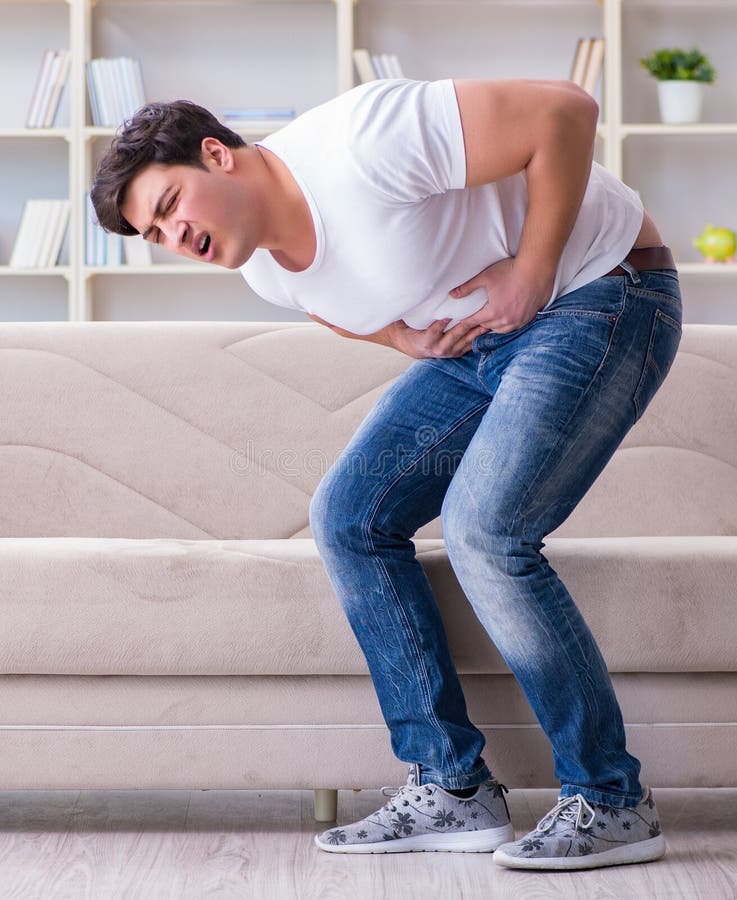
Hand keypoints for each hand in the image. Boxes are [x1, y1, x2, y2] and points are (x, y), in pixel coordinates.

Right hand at [307, 312, 487, 357]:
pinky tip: (491, 321)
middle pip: (453, 339)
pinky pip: (470, 340)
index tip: (449, 316)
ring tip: (489, 316)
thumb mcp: (367, 327)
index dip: (442, 327)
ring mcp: (446, 349)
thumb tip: (312, 312)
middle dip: (466, 328)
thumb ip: (341, 322)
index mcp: (419, 344)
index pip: (433, 336)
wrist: (402, 338)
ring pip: (465, 340)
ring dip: (477, 330)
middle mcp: (434, 349)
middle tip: (477, 314)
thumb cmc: (389, 330)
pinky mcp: (456, 346)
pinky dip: (480, 332)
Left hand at [449, 257, 553, 333]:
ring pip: (501, 329)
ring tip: (489, 320)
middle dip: (480, 323)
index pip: (474, 321)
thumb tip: (452, 294)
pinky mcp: (529, 317)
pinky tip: (506, 319)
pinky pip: (515, 327)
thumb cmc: (510, 271)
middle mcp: (506, 320)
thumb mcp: (485, 277)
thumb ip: (467, 288)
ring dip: (494, 326)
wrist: (536, 269)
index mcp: (493, 312)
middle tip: (474, 320)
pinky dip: (508, 325)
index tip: (460, 323)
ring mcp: (519, 320)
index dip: (466, 322)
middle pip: (487, 326)